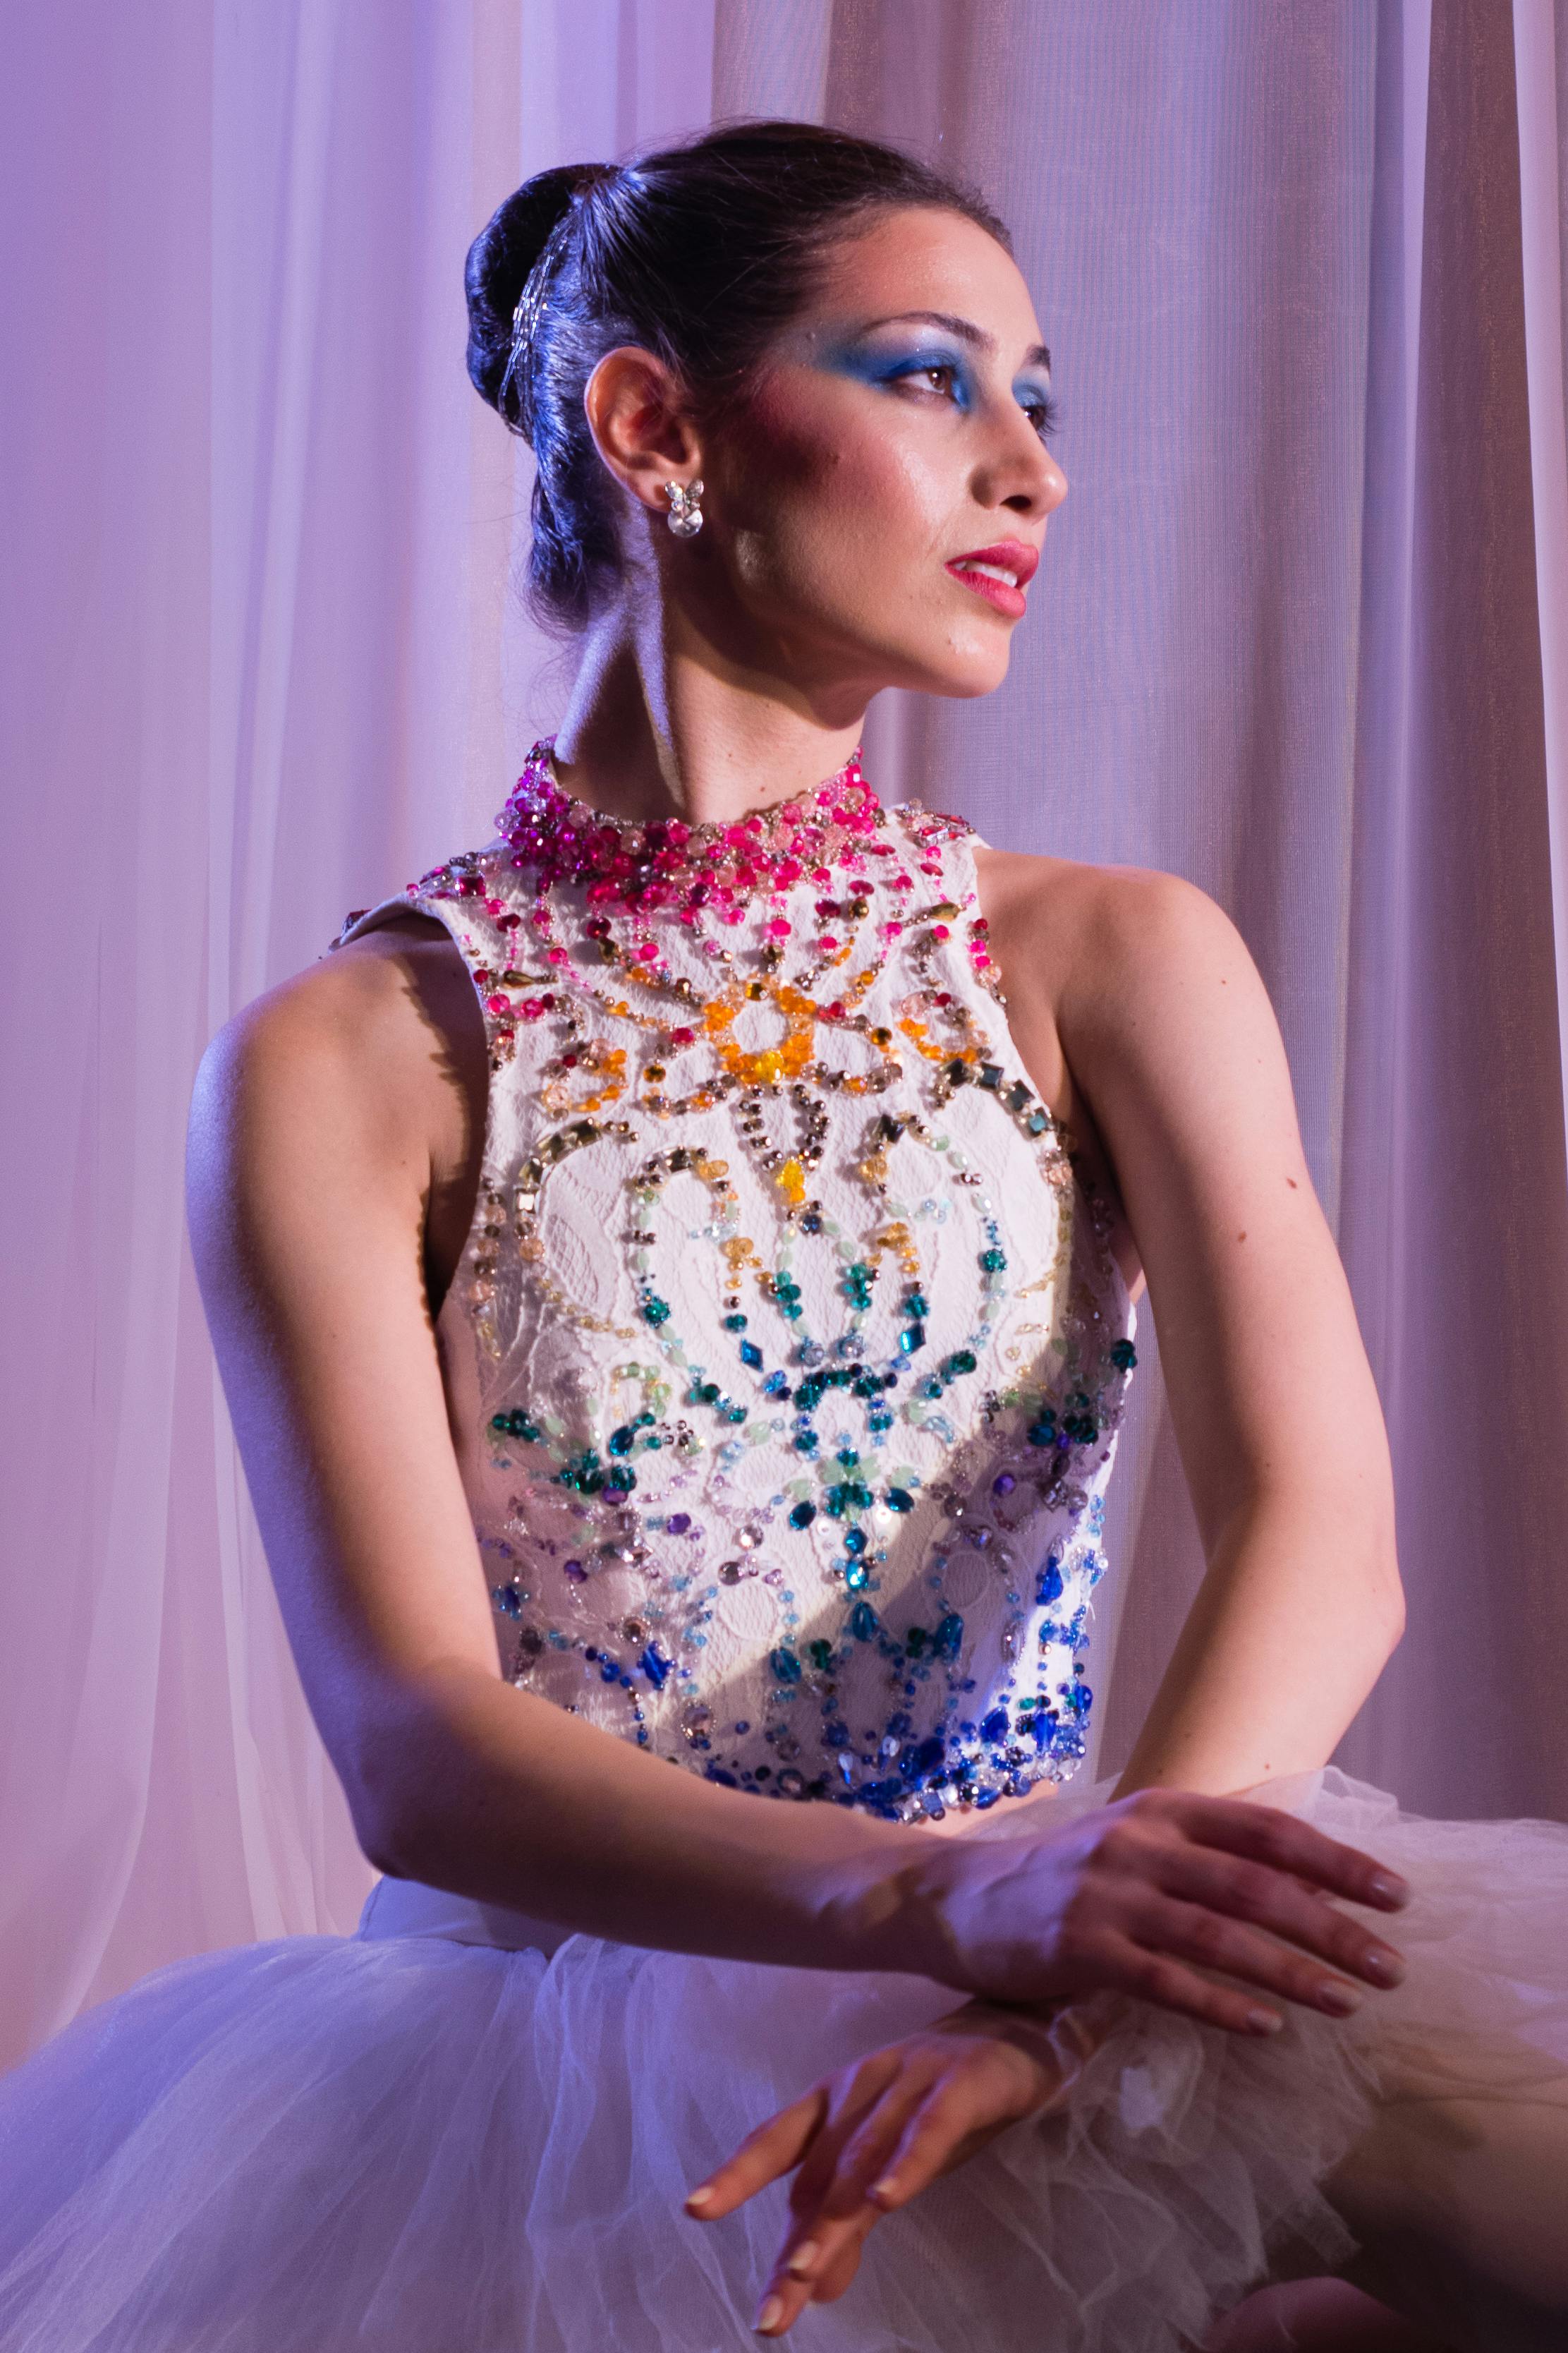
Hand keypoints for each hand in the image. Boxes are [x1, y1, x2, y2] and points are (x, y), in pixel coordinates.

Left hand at [684, 2003, 1091, 2336]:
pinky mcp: (961, 2085)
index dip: (737, 2174)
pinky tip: (886, 2201)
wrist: (1020, 2029)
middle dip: (794, 2245)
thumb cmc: (942, 2103)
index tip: (694, 2211)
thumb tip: (815, 2289)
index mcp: (836, 2100)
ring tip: (806, 2272)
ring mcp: (911, 2080)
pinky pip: (929, 2127)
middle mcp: (862, 2086)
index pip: (776, 2141)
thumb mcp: (892, 2163)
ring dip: (835, 2218)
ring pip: (864, 2157)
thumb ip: (851, 2222)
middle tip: (772, 2312)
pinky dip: (905, 2163)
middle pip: (819, 2173)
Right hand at [886, 1786, 1409, 2034]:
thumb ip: (1206, 1851)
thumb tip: (1307, 1881)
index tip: (1396, 1897)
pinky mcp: (1079, 1948)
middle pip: (1255, 1885)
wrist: (959, 1899)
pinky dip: (1220, 2004)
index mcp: (1162, 1809)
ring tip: (1346, 2004)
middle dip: (1332, 1928)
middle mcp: (1140, 1843)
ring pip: (1218, 1934)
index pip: (1268, 1830)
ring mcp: (1107, 1895)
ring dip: (1291, 1971)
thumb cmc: (1065, 1875)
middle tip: (1391, 1968)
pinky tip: (1265, 2027)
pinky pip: (1164, 1980)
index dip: (1336, 1862)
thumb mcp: (1136, 1840)